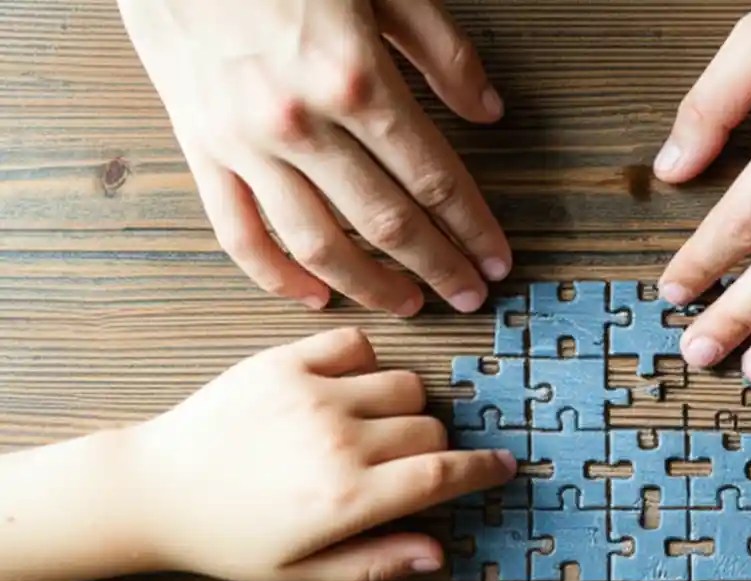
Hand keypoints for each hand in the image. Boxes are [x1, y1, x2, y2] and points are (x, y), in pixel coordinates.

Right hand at [118, 0, 510, 315]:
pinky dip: (277, 276)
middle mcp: (302, 124)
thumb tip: (487, 110)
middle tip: (467, 296)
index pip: (434, 180)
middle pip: (387, 223)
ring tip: (407, 305)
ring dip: (370, 285)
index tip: (494, 260)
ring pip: (319, 244)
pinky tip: (314, 295)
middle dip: (437, 268)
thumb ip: (442, 52)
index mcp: (356, 80)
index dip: (471, 228)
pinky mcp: (202, 149)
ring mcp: (247, 144)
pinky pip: (240, 233)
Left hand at [130, 328, 514, 580]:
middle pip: (431, 428)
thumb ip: (377, 561)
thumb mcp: (303, 571)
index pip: (444, 474)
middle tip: (402, 464)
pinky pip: (358, 345)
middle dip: (432, 448)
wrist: (155, 489)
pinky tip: (346, 388)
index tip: (503, 466)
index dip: (484, 469)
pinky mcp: (284, 361)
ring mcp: (312, 394)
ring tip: (373, 426)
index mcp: (347, 498)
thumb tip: (440, 553)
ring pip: (406, 384)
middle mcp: (338, 441)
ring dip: (404, 407)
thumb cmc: (229, 538)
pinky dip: (366, 362)